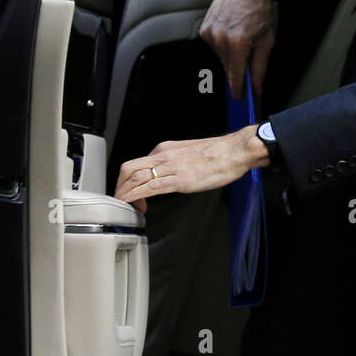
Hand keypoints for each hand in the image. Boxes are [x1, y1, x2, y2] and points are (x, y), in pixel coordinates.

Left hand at [114, 126, 270, 206]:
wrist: (235, 150)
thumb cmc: (218, 153)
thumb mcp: (189, 153)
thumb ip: (175, 162)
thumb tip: (168, 173)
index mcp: (165, 149)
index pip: (137, 163)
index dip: (129, 180)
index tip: (132, 193)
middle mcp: (164, 155)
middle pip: (129, 169)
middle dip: (120, 186)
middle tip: (120, 200)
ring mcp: (170, 167)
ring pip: (135, 178)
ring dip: (125, 193)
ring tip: (124, 206)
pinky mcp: (179, 180)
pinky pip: (150, 187)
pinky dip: (136, 196)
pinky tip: (133, 203)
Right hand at [200, 0, 276, 99]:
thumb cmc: (259, 9)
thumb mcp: (267, 40)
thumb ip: (260, 66)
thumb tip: (257, 86)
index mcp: (237, 44)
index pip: (235, 76)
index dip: (238, 89)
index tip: (240, 98)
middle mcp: (220, 40)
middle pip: (227, 68)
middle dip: (238, 69)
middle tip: (248, 59)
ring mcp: (209, 33)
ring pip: (220, 57)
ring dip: (231, 55)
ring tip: (242, 39)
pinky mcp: (204, 28)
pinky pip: (213, 46)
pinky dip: (223, 45)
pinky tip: (232, 33)